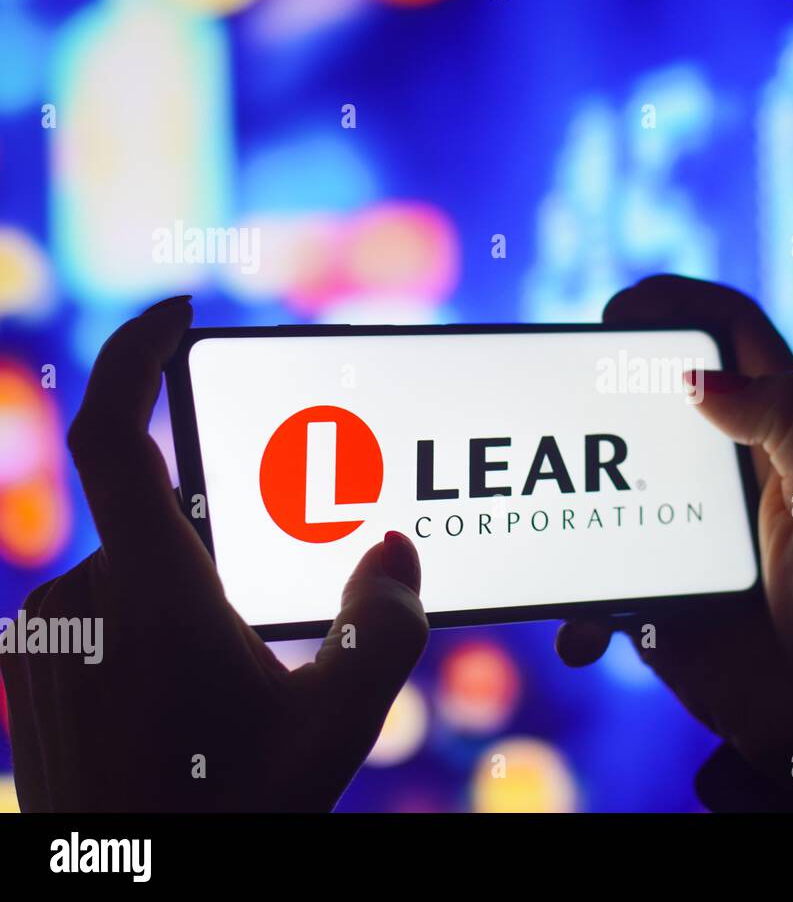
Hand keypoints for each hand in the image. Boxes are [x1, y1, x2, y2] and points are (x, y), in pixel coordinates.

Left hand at [0, 297, 428, 810]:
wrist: (137, 897)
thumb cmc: (234, 813)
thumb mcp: (337, 726)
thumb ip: (386, 624)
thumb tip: (393, 549)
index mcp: (149, 599)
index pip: (110, 436)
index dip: (134, 354)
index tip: (179, 312)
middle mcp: (77, 604)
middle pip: (159, 522)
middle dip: (221, 553)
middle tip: (260, 639)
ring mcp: (41, 643)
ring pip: (132, 571)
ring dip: (187, 600)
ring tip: (225, 696)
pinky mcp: (28, 674)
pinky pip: (100, 611)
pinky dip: (150, 628)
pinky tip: (183, 711)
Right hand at [556, 276, 792, 776]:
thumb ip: (791, 423)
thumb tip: (700, 374)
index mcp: (782, 427)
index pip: (731, 330)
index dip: (678, 301)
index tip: (619, 312)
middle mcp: (726, 463)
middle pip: (655, 391)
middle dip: (605, 379)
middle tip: (563, 384)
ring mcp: (682, 523)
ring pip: (609, 476)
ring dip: (570, 486)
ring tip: (542, 498)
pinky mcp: (651, 585)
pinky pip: (592, 576)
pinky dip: (578, 603)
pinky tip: (584, 633)